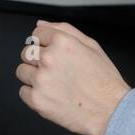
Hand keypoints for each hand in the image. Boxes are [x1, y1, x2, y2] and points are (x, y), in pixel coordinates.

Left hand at [16, 20, 130, 134]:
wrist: (112, 111)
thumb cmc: (104, 81)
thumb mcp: (91, 46)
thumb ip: (64, 30)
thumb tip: (41, 24)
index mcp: (62, 42)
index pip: (36, 34)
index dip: (45, 44)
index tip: (53, 54)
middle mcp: (49, 58)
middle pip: (26, 52)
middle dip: (38, 60)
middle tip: (56, 72)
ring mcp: (41, 80)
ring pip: (22, 71)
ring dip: (34, 77)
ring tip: (55, 85)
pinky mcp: (37, 99)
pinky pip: (23, 92)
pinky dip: (34, 95)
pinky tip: (51, 96)